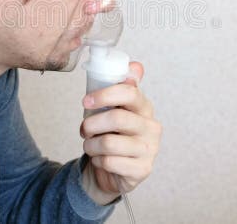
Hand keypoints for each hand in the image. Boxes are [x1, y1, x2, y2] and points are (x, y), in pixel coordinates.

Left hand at [79, 61, 161, 204]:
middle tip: (84, 129)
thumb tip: (135, 65)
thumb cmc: (112, 134)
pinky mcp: (142, 169)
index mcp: (144, 107)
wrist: (114, 170)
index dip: (105, 95)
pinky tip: (101, 160)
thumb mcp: (114, 109)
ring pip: (109, 143)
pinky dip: (98, 161)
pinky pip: (110, 162)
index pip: (129, 93)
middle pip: (117, 118)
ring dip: (91, 145)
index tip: (86, 101)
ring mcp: (149, 149)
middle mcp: (151, 127)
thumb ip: (121, 87)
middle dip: (92, 124)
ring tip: (90, 146)